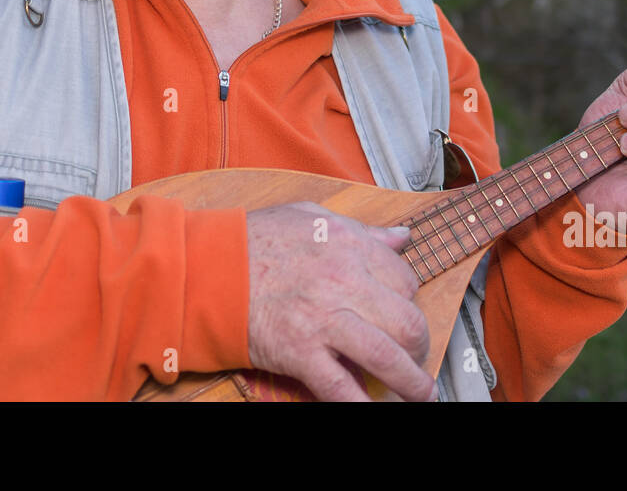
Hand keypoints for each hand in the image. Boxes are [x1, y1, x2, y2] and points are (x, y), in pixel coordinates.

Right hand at [245, 202, 434, 401]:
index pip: (405, 279)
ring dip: (411, 384)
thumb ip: (362, 230)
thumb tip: (400, 237)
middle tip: (418, 358)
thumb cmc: (253, 240)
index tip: (404, 313)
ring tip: (420, 396)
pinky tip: (376, 409)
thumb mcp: (311, 216)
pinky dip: (363, 406)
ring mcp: (324, 319)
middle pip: (407, 321)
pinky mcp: (301, 352)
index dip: (409, 301)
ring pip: (387, 357)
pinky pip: (342, 388)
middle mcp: (344, 281)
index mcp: (349, 246)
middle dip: (421, 347)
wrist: (206, 268)